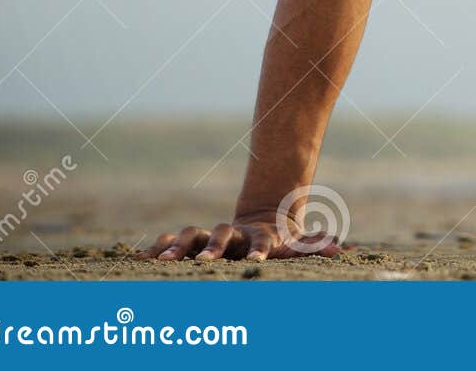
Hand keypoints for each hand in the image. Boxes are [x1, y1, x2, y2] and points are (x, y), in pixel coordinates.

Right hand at [135, 216, 345, 262]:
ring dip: (177, 248)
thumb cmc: (280, 236)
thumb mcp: (297, 240)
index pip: (260, 241)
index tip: (258, 259)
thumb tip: (339, 249)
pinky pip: (170, 245)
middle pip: (221, 236)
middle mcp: (232, 234)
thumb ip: (313, 245)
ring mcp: (210, 236)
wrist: (260, 215)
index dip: (260, 249)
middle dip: (213, 248)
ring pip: (191, 237)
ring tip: (162, 261)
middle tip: (206, 262)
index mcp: (258, 235)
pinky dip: (155, 251)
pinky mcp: (192, 243)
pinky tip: (136, 260)